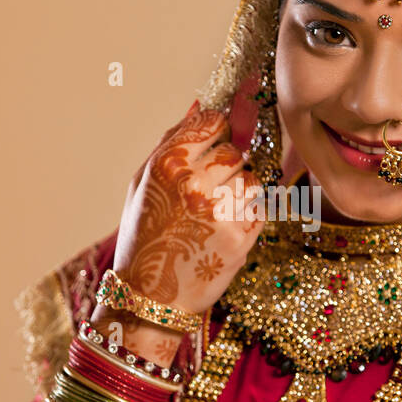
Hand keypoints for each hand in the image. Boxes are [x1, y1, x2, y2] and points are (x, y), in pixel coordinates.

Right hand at [97, 102, 263, 358]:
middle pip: (234, 150)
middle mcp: (194, 184)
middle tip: (207, 191)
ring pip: (251, 178)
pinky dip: (247, 215)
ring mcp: (220, 210)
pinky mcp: (242, 236)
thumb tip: (201, 105)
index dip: (214, 134)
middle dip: (225, 166)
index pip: (212, 123)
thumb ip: (172, 141)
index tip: (210, 148)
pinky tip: (223, 230)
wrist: (151, 296)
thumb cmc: (145, 236)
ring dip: (238, 191)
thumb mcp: (143, 183)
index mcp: (167, 165)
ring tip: (214, 213)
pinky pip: (259, 206)